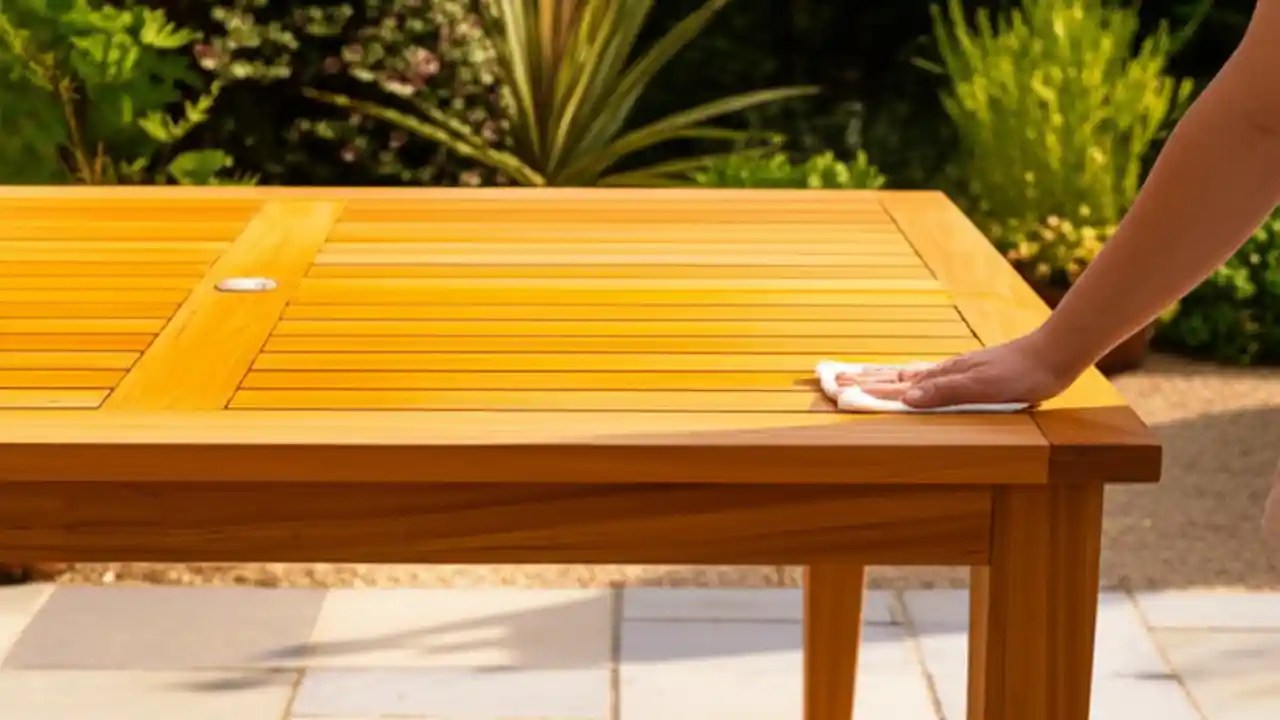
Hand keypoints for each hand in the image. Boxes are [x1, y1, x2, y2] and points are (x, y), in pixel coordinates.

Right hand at [836, 329, 1083, 408]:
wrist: (1053, 353)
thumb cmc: (1021, 375)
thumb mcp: (983, 388)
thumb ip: (944, 392)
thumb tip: (904, 399)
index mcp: (943, 378)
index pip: (896, 386)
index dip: (867, 389)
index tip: (837, 390)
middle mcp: (944, 372)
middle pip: (896, 377)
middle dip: (865, 380)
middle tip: (833, 381)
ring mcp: (955, 370)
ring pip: (909, 375)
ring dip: (882, 377)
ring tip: (859, 377)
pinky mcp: (969, 371)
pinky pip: (927, 375)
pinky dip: (907, 378)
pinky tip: (908, 378)